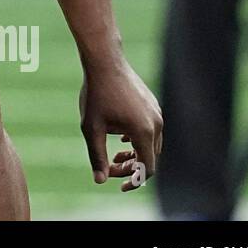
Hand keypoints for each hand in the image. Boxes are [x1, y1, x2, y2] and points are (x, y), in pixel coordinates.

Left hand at [79, 57, 162, 191]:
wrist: (105, 62)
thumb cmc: (96, 94)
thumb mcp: (91, 128)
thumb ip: (97, 156)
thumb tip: (100, 180)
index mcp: (144, 132)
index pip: (147, 169)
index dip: (134, 181)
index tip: (120, 185)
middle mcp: (156, 124)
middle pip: (151, 157)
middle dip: (132, 167)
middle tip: (110, 166)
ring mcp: (157, 113)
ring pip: (152, 143)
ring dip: (136, 153)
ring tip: (115, 154)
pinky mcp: (153, 104)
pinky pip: (152, 129)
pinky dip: (139, 139)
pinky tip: (121, 137)